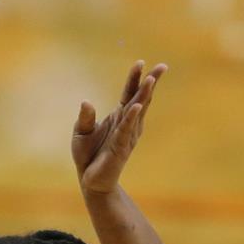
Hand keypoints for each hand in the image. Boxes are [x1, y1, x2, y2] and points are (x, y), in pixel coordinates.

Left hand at [72, 60, 165, 194]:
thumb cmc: (88, 156)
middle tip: (162, 66)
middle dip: (150, 82)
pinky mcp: (120, 147)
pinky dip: (131, 117)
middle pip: (140, 98)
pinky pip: (126, 129)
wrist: (90, 181)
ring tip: (150, 79)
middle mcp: (126, 124)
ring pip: (137, 111)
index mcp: (118, 117)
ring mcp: (126, 135)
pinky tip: (137, 106)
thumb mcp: (81, 132)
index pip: (129, 94)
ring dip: (143, 95)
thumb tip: (86, 102)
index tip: (141, 62)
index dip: (134, 79)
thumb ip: (85, 117)